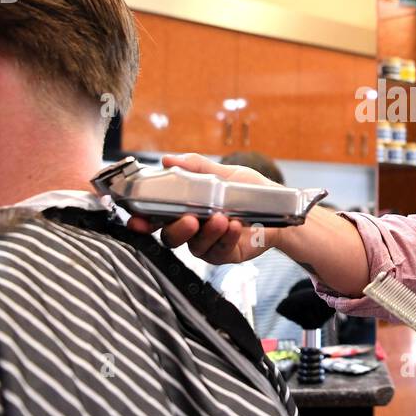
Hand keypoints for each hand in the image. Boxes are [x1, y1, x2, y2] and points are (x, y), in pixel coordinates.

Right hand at [125, 152, 279, 262]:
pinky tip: (235, 226)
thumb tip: (169, 160)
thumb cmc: (250, 191)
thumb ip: (196, 167)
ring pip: (194, 246)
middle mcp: (192, 228)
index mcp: (185, 207)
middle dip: (176, 229)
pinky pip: (218, 251)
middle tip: (190, 219)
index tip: (137, 219)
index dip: (142, 220)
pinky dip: (226, 238)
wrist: (278, 209)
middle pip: (170, 236)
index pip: (156, 217)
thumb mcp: (224, 173)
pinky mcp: (223, 254)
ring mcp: (206, 243)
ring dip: (207, 232)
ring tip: (222, 218)